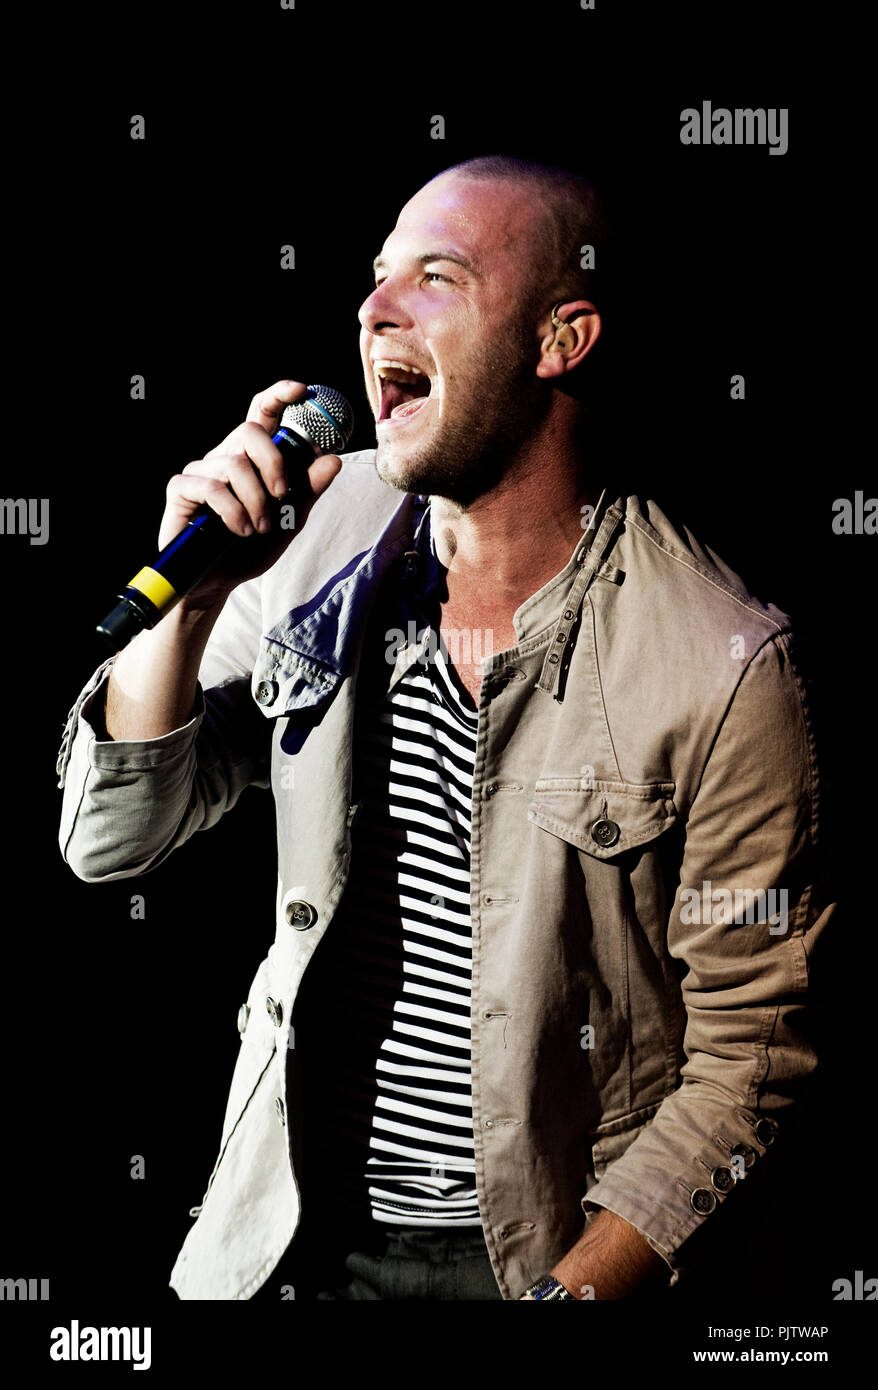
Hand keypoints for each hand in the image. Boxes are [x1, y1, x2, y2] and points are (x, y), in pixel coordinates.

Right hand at [160, 379, 341, 610]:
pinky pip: (211, 487)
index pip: (262, 414)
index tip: (302, 391)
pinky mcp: (181, 490)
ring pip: (234, 463)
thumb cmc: (251, 548)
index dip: (279, 396)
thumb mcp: (290, 520)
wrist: (219, 583)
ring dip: (256, 500)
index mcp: (251, 458)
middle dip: (274, 462)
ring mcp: (201, 471)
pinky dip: (233, 511)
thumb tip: (333, 460)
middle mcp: (225, 456)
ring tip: (261, 528)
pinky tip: (241, 531)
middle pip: (250, 431)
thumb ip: (308, 491)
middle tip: (283, 495)